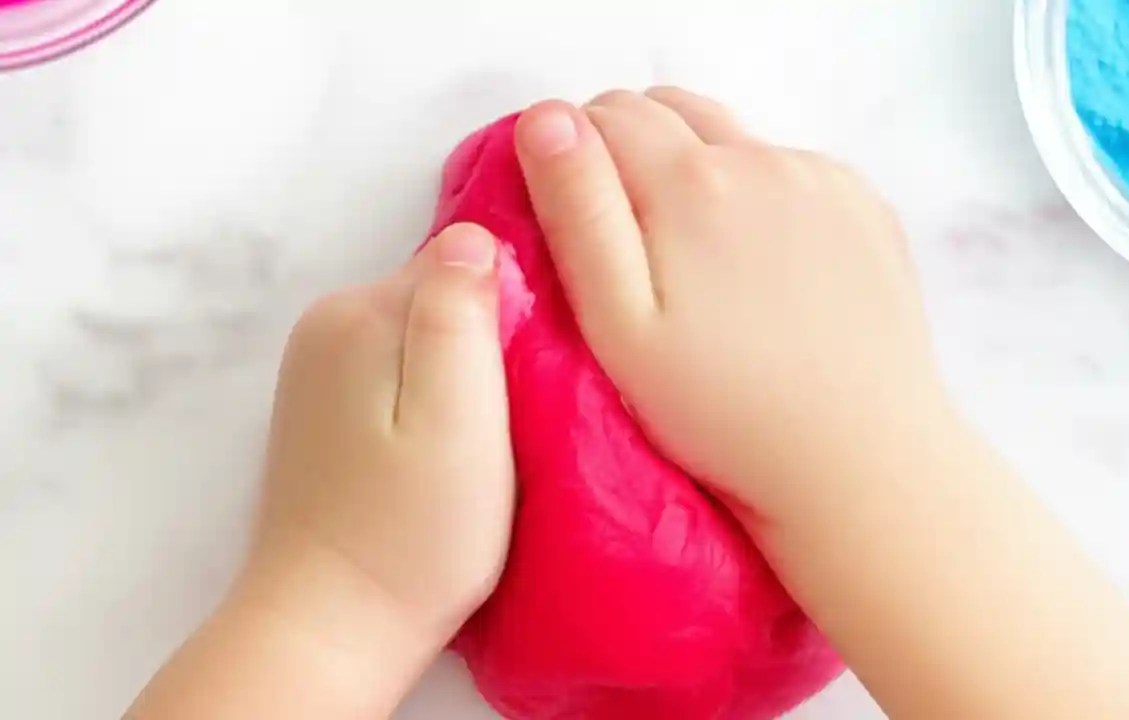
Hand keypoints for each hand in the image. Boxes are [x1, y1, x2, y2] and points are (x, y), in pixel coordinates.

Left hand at [255, 221, 513, 637]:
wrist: (333, 625)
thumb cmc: (413, 532)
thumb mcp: (459, 419)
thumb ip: (460, 316)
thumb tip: (475, 235)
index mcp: (360, 313)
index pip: (462, 262)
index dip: (515, 309)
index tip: (539, 374)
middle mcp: (327, 324)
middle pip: (440, 295)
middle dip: (487, 339)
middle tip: (522, 415)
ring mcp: (319, 367)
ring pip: (424, 334)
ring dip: (464, 372)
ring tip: (491, 437)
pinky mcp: (325, 408)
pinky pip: (401, 369)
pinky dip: (434, 397)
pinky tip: (450, 449)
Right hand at [513, 87, 945, 530]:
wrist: (861, 461)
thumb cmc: (724, 413)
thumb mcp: (621, 328)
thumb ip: (580, 213)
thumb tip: (548, 119)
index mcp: (691, 181)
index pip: (600, 116)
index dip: (568, 152)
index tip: (568, 210)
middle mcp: (762, 158)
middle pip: (666, 109)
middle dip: (626, 148)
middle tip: (624, 237)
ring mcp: (822, 178)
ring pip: (730, 136)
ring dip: (695, 164)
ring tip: (692, 254)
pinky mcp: (865, 207)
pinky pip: (791, 169)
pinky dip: (760, 193)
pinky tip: (760, 268)